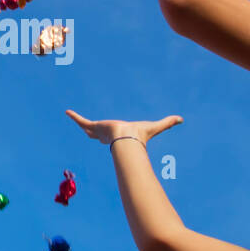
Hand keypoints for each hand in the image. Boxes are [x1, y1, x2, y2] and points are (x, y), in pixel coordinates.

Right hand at [65, 110, 182, 145]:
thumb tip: (182, 120)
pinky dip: (74, 117)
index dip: (112, 135)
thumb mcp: (156, 126)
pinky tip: (67, 112)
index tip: (111, 133)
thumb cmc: (140, 135)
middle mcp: (108, 136)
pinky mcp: (94, 127)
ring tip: (73, 119)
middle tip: (89, 130)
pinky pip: (82, 121)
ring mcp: (100, 132)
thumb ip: (168, 123)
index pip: (114, 136)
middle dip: (94, 133)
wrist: (127, 138)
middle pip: (99, 134)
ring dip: (81, 124)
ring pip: (88, 129)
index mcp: (120, 136)